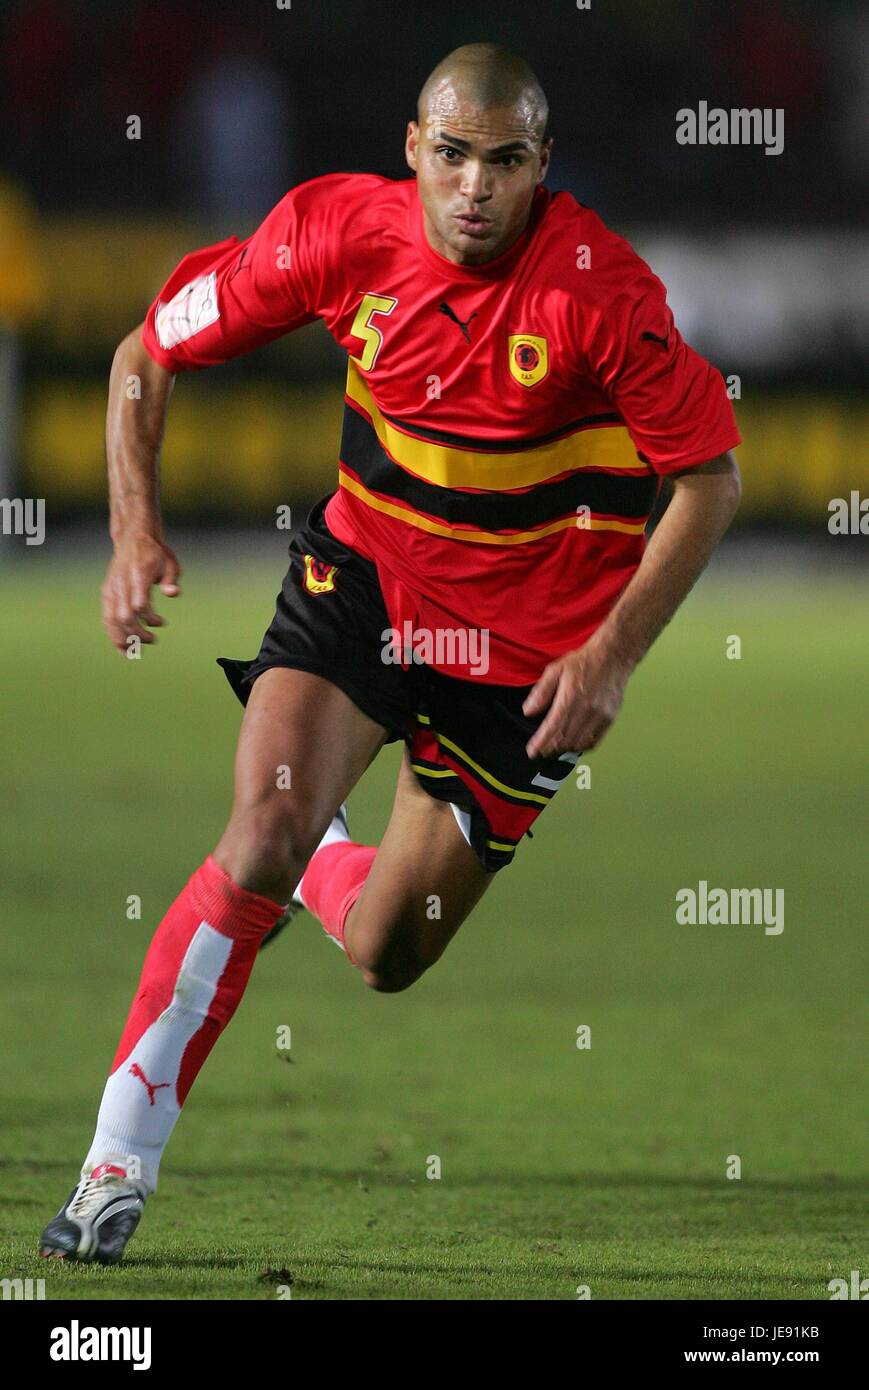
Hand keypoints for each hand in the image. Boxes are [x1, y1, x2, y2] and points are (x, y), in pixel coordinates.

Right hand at [102, 533, 181, 653]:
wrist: (133, 538)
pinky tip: (122, 647)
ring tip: (134, 652)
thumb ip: (171, 580)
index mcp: (138, 575)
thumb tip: (173, 594)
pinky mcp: (107, 592)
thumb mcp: (170, 563)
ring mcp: (112, 589)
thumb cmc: (156, 554)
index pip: (140, 604)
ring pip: (111, 620)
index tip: (161, 622)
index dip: (149, 619)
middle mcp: (122, 583)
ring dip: (122, 638)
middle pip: (124, 616)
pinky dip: (112, 633)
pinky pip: (106, 617)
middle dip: (137, 633)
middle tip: (152, 639)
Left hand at [522, 637, 633, 758]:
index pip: (552, 727)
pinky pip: (594, 741)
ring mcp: (599, 716)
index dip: (540, 743)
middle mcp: (585, 710)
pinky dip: (582, 746)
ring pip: (579, 743)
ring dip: (565, 749)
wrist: (613, 657)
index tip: (532, 752)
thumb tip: (528, 711)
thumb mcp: (555, 670)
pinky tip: (574, 744)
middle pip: (564, 739)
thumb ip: (541, 692)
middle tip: (542, 750)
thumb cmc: (583, 662)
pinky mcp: (609, 719)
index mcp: (570, 697)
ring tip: (555, 747)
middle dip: (550, 748)